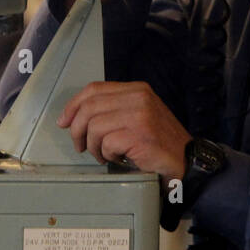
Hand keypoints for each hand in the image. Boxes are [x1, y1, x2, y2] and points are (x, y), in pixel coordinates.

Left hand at [55, 81, 190, 180]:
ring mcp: (141, 116)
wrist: (186, 160)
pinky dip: (108, 155)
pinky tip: (118, 158)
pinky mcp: (141, 136)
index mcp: (136, 89)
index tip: (64, 121)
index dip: (73, 105)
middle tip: (81, 146)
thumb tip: (72, 117)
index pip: (94, 89)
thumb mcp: (137, 115)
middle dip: (78, 130)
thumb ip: (112, 110)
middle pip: (90, 107)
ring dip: (94, 146)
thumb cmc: (158, 142)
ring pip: (95, 127)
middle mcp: (139, 98)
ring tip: (104, 155)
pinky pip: (108, 144)